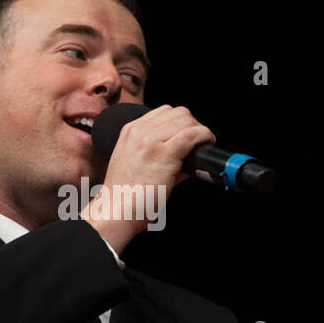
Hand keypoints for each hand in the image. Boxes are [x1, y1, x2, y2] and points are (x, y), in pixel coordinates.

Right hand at [80, 104, 214, 250]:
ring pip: (186, 120)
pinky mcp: (164, 154)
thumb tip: (186, 153)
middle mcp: (139, 132)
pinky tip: (207, 143)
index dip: (180, 122)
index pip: (163, 112)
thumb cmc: (125, 194)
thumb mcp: (133, 163)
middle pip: (178, 112)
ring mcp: (151, 141)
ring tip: (203, 144)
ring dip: (199, 130)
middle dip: (192, 124)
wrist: (116, 211)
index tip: (187, 133)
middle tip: (197, 141)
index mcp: (130, 131)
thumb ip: (156, 152)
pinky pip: (192, 135)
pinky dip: (204, 136)